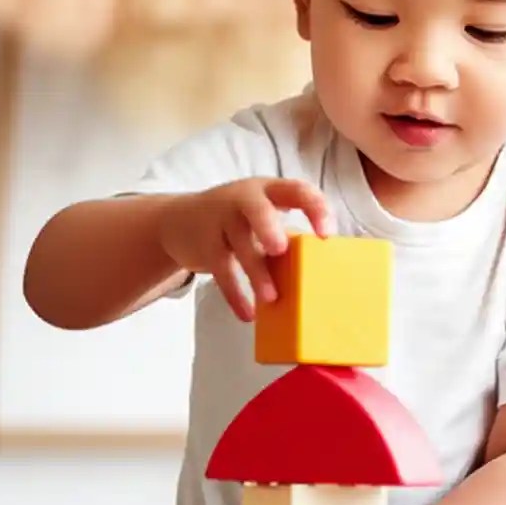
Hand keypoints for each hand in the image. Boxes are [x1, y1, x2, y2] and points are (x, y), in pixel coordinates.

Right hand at [157, 177, 332, 320]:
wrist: (179, 220)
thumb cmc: (238, 220)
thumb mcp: (262, 214)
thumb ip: (287, 232)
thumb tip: (321, 271)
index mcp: (269, 190)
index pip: (296, 190)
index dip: (315, 208)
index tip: (327, 234)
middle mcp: (243, 200)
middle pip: (256, 209)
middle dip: (268, 227)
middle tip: (280, 249)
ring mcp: (220, 221)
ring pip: (239, 246)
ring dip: (256, 273)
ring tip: (271, 298)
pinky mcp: (203, 245)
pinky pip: (221, 271)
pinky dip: (235, 294)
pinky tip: (248, 314)